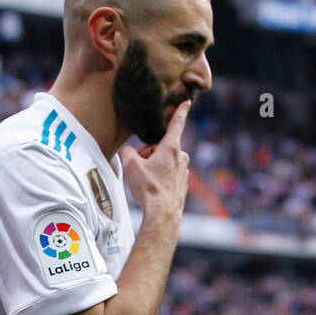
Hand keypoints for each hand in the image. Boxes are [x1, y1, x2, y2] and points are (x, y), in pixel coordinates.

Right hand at [120, 99, 190, 224]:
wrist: (163, 213)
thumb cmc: (148, 188)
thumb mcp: (131, 165)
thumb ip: (128, 152)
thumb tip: (130, 152)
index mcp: (171, 147)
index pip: (177, 123)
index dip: (181, 111)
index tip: (187, 101)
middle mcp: (181, 157)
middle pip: (161, 147)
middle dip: (149, 153)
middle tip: (141, 168)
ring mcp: (184, 171)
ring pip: (164, 161)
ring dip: (154, 166)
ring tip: (147, 181)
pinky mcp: (183, 183)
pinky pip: (168, 174)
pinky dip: (160, 178)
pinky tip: (153, 188)